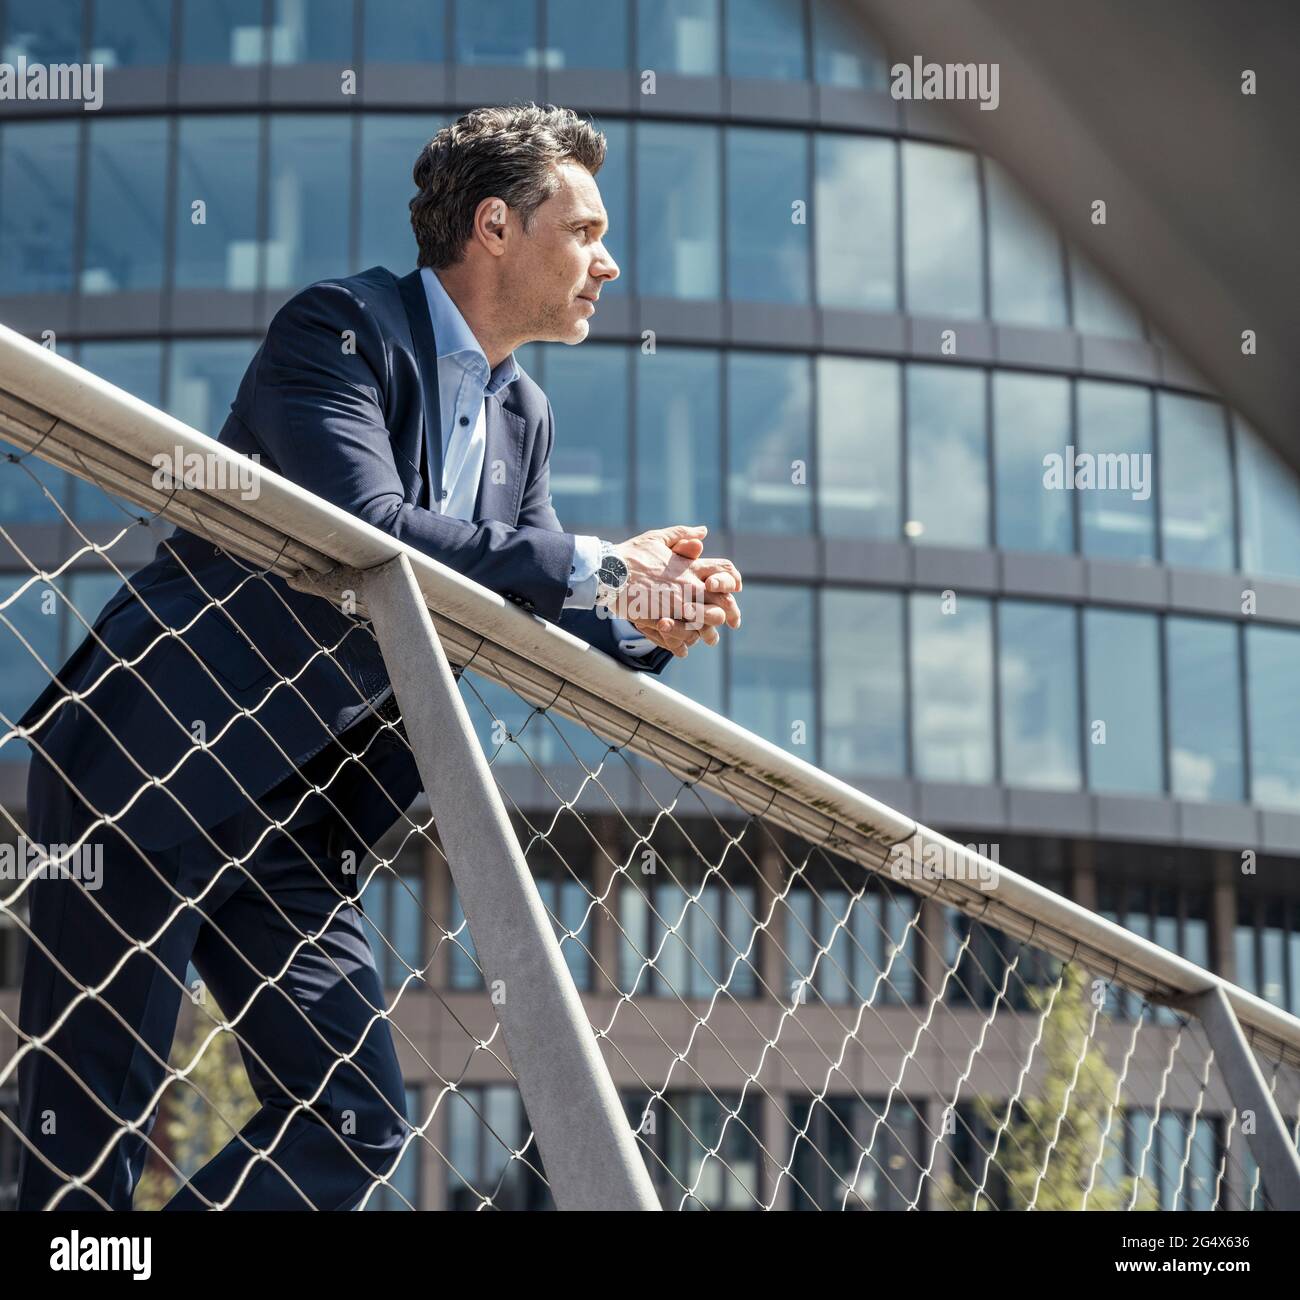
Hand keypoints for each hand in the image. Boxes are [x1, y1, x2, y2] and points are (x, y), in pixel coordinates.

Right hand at [614, 529, 742, 657]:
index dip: (733, 581)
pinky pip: (684, 634)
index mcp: (689, 565)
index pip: (723, 571)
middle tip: (732, 621)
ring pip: (707, 620)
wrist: (609, 572)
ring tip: (709, 638)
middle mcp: (688, 584)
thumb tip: (703, 531)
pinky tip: (686, 647)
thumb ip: (682, 534)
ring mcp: (677, 603)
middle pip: (722, 599)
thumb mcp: (657, 538)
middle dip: (730, 611)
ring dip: (710, 630)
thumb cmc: (631, 554)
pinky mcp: (663, 618)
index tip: (736, 589)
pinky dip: (686, 641)